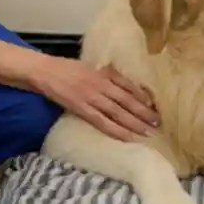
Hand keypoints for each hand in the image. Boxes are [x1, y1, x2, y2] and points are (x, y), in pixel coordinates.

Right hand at [29, 56, 159, 141]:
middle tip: (158, 123)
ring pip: (119, 113)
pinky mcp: (82, 109)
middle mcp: (102, 84)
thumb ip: (106, 76)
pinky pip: (104, 123)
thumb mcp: (90, 67)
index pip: (129, 86)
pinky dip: (118, 131)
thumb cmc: (66, 69)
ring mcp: (92, 97)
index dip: (143, 97)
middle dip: (144, 113)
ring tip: (148, 132)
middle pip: (127, 101)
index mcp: (104, 73)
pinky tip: (128, 137)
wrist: (45, 71)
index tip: (154, 106)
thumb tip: (124, 88)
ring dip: (135, 124)